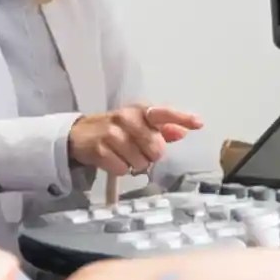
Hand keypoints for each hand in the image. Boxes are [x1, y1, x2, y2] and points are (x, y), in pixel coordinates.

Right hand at [67, 105, 202, 175]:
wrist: (80, 134)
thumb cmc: (116, 129)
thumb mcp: (138, 124)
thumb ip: (162, 128)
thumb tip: (183, 131)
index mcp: (139, 110)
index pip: (162, 112)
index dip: (181, 118)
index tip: (199, 123)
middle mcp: (126, 118)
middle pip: (155, 148)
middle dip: (150, 154)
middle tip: (138, 150)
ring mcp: (112, 133)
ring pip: (140, 162)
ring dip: (134, 163)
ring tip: (123, 154)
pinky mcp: (100, 149)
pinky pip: (123, 169)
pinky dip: (120, 168)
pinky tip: (112, 159)